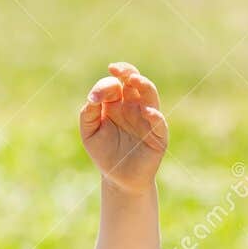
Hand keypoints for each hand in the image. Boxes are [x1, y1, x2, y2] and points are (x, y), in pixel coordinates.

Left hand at [79, 61, 167, 195]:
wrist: (118, 179)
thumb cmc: (104, 153)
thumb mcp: (89, 133)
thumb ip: (88, 114)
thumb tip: (93, 96)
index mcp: (116, 104)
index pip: (114, 85)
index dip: (105, 86)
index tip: (94, 98)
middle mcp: (133, 106)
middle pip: (134, 82)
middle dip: (127, 72)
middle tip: (117, 69)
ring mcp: (147, 118)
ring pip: (150, 95)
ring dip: (143, 85)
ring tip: (134, 80)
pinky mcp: (157, 135)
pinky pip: (158, 122)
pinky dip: (154, 115)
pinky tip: (146, 111)